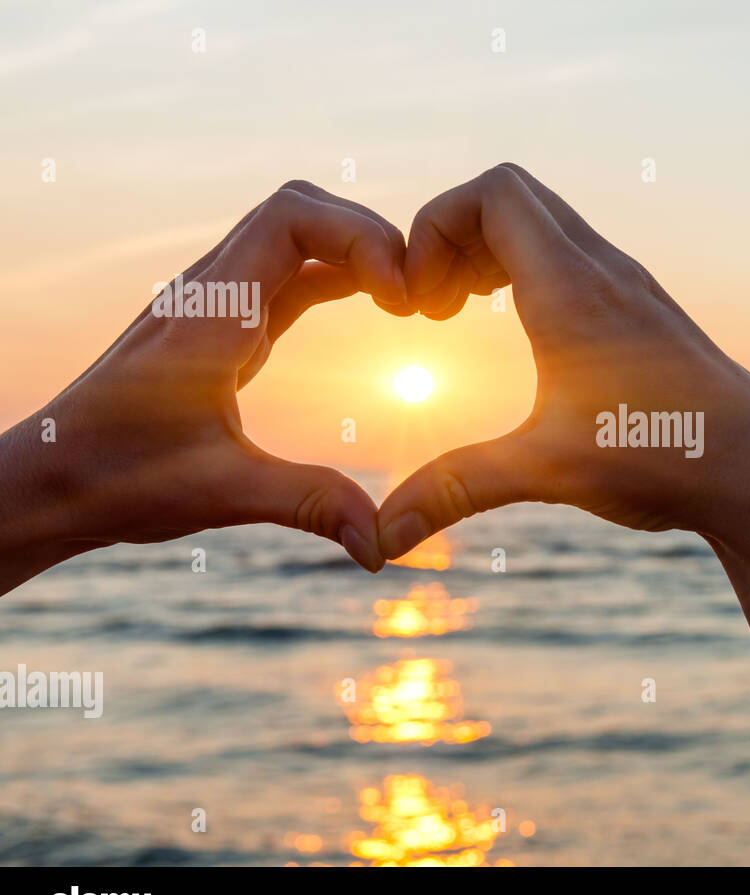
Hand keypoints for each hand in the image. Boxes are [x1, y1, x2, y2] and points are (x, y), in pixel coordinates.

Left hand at [0, 181, 408, 592]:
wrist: (50, 480)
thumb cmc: (116, 479)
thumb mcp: (221, 492)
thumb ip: (309, 505)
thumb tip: (383, 544)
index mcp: (209, 315)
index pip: (291, 219)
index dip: (360, 237)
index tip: (402, 295)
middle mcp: (207, 293)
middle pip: (298, 210)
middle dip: (367, 235)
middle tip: (416, 293)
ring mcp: (212, 304)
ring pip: (292, 235)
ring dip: (352, 250)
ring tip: (406, 298)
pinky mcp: (219, 327)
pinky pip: (286, 274)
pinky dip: (334, 274)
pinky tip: (371, 303)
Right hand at [380, 165, 749, 695]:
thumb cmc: (661, 458)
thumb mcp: (545, 471)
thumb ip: (456, 490)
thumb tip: (381, 537)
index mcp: (572, 288)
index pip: (492, 193)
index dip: (434, 226)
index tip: (417, 300)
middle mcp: (605, 271)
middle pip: (515, 196)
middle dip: (454, 234)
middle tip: (432, 304)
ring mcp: (633, 288)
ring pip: (549, 226)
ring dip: (493, 252)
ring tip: (461, 312)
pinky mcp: (649, 314)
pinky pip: (576, 257)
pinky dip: (532, 271)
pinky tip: (525, 334)